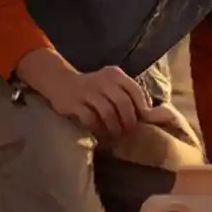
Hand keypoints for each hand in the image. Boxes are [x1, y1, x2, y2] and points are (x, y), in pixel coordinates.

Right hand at [16, 49, 150, 138]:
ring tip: (116, 136)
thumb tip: (151, 116)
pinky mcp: (74, 103)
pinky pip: (91, 119)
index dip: (141, 109)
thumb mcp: (111, 86)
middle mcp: (103, 80)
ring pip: (108, 112)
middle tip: (129, 133)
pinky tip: (102, 136)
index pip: (135, 91)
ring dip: (114, 127)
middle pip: (123, 103)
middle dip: (128, 121)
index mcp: (115, 75)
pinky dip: (99, 130)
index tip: (143, 123)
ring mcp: (88, 91)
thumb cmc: (93, 88)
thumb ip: (128, 96)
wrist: (61, 82)